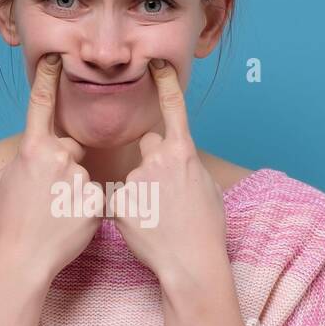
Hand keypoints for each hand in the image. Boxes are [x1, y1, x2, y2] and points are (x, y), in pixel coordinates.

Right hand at [0, 53, 102, 283]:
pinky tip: (70, 225)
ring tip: (56, 217)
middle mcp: (58, 158)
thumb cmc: (7, 223)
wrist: (23, 258)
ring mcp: (79, 178)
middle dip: (64, 166)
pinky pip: (94, 197)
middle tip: (49, 197)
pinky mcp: (97, 199)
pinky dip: (85, 209)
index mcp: (32, 150)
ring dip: (74, 192)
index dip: (48, 78)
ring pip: (82, 176)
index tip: (57, 57)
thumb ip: (17, 164)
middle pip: (71, 149)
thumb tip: (24, 159)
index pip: (41, 104)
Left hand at [108, 58, 227, 290]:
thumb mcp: (207, 189)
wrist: (191, 263)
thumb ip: (189, 167)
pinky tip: (143, 228)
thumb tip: (181, 160)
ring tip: (159, 220)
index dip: (164, 83)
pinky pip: (119, 199)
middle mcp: (157, 160)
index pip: (172, 109)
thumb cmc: (206, 230)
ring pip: (134, 175)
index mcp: (183, 153)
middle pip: (149, 146)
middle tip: (167, 194)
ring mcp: (135, 179)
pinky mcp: (117, 201)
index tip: (155, 63)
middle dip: (153, 162)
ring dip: (141, 191)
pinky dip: (128, 211)